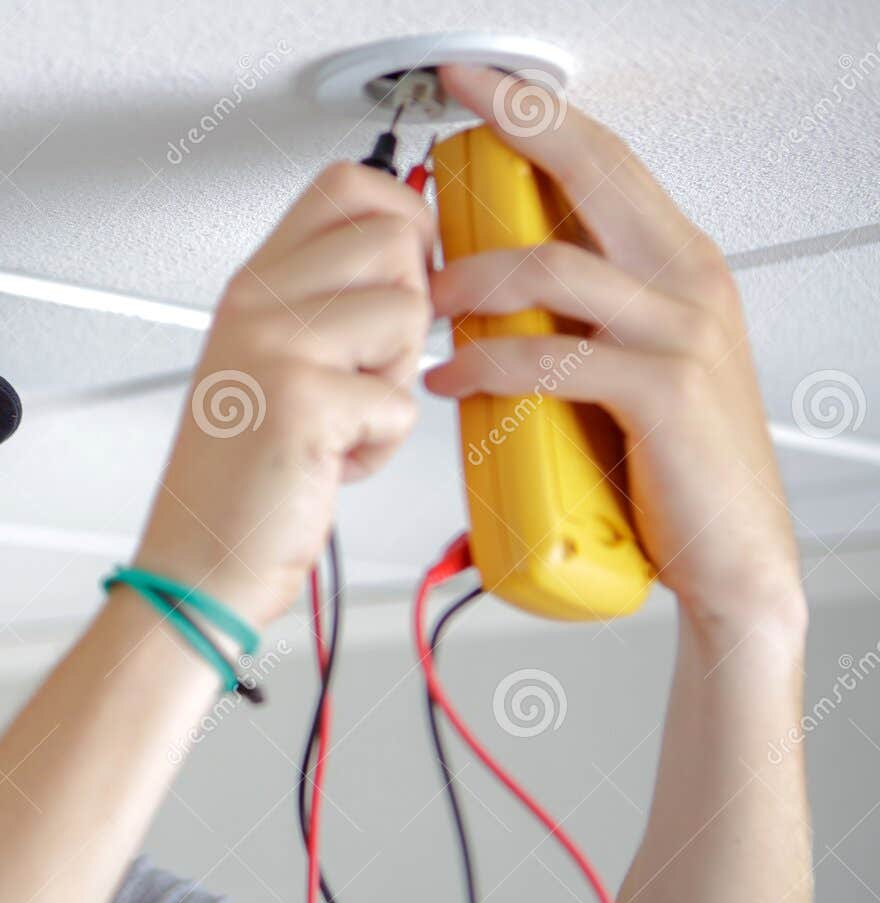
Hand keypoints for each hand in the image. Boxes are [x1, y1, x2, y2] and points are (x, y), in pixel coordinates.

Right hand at [131, 161, 434, 627]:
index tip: (402, 274)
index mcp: (252, 285)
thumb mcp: (269, 363)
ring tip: (343, 417)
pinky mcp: (303, 403)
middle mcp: (257, 303)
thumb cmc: (241, 476)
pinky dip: (379, 447)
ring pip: (408, 311)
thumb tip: (411, 249)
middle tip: (363, 367)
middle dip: (410, 308)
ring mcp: (275, 347)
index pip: (346, 184)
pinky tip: (330, 462)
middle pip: (395, 237)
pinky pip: (400, 400)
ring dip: (394, 378)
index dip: (403, 216)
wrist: (197, 565)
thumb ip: (321, 300)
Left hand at [425, 64, 805, 635]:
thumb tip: (483, 287)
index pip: (605, 164)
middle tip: (449, 112)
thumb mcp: (619, 368)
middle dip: (514, 134)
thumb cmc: (668, 466)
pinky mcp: (663, 392)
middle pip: (594, 175)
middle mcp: (688, 283)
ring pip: (556, 268)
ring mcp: (681, 333)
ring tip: (427, 303)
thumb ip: (571, 318)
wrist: (731, 560)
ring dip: (473, 278)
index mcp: (677, 266)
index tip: (479, 85)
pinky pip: (554, 358)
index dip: (540, 115)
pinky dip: (487, 365)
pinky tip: (449, 380)